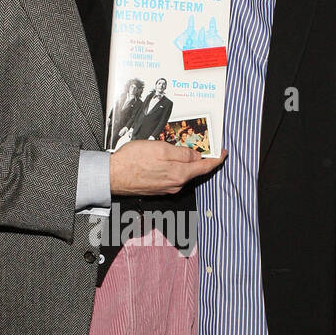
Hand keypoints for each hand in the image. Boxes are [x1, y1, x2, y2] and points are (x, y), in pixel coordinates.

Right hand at [110, 141, 225, 195]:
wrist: (112, 176)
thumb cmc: (133, 160)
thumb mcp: (161, 149)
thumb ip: (181, 153)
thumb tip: (196, 156)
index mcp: (180, 174)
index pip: (205, 168)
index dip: (217, 160)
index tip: (223, 153)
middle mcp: (176, 185)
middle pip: (194, 171)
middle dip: (199, 159)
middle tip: (201, 145)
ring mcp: (166, 188)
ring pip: (182, 173)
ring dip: (184, 163)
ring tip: (179, 150)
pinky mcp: (157, 189)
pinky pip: (172, 177)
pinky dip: (174, 168)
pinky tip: (166, 160)